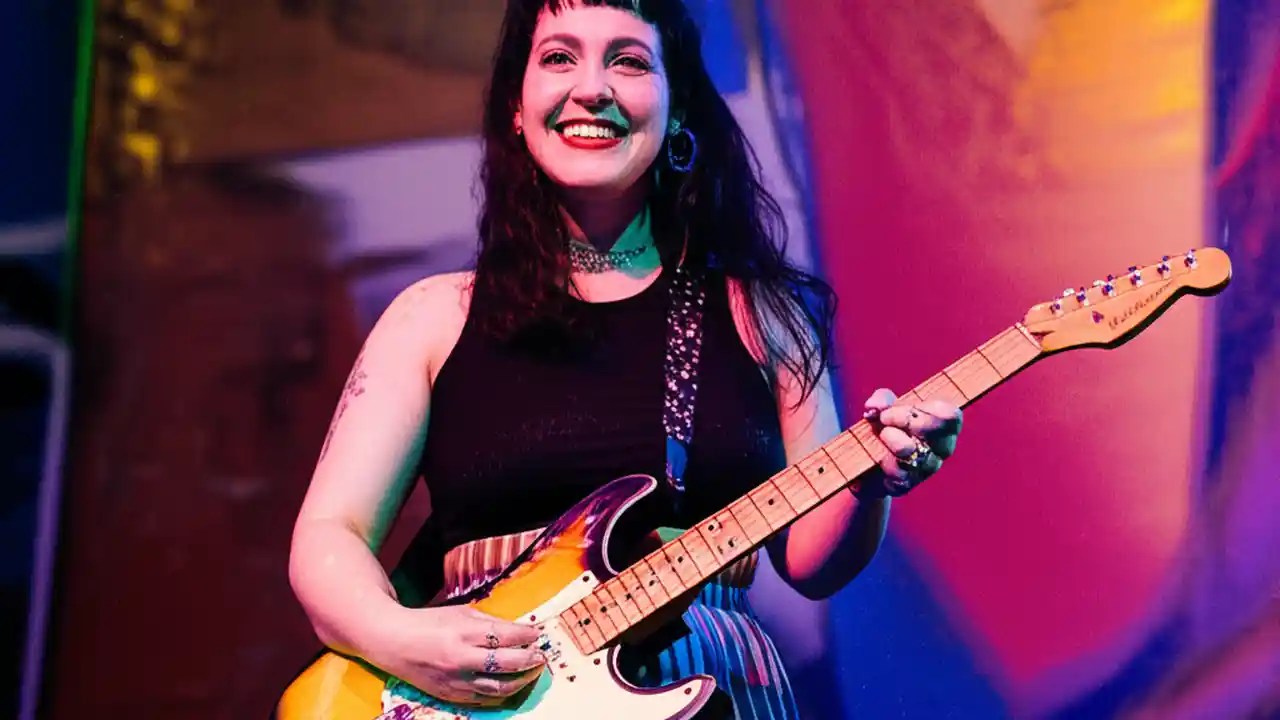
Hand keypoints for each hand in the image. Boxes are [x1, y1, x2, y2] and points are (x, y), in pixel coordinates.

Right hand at [367, 604, 545, 705]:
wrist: (393, 642)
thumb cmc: (429, 622)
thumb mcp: (460, 613)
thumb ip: (489, 622)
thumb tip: (519, 630)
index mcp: (463, 632)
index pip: (505, 635)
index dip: (527, 635)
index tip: (537, 634)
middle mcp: (461, 658)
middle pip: (508, 663)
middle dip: (530, 659)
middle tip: (541, 655)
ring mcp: (456, 681)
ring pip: (500, 687)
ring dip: (522, 680)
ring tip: (532, 671)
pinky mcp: (451, 696)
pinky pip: (484, 699)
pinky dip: (502, 693)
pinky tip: (511, 684)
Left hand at [861, 388, 961, 497]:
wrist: (867, 461)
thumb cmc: (885, 427)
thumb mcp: (883, 406)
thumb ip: (882, 399)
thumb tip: (874, 407)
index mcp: (944, 425)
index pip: (950, 415)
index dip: (924, 408)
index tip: (903, 407)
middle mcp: (942, 448)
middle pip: (935, 429)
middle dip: (905, 418)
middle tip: (884, 418)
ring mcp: (927, 468)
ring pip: (910, 449)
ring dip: (890, 437)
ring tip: (881, 435)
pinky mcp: (907, 484)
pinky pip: (895, 470)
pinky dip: (881, 458)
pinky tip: (877, 455)